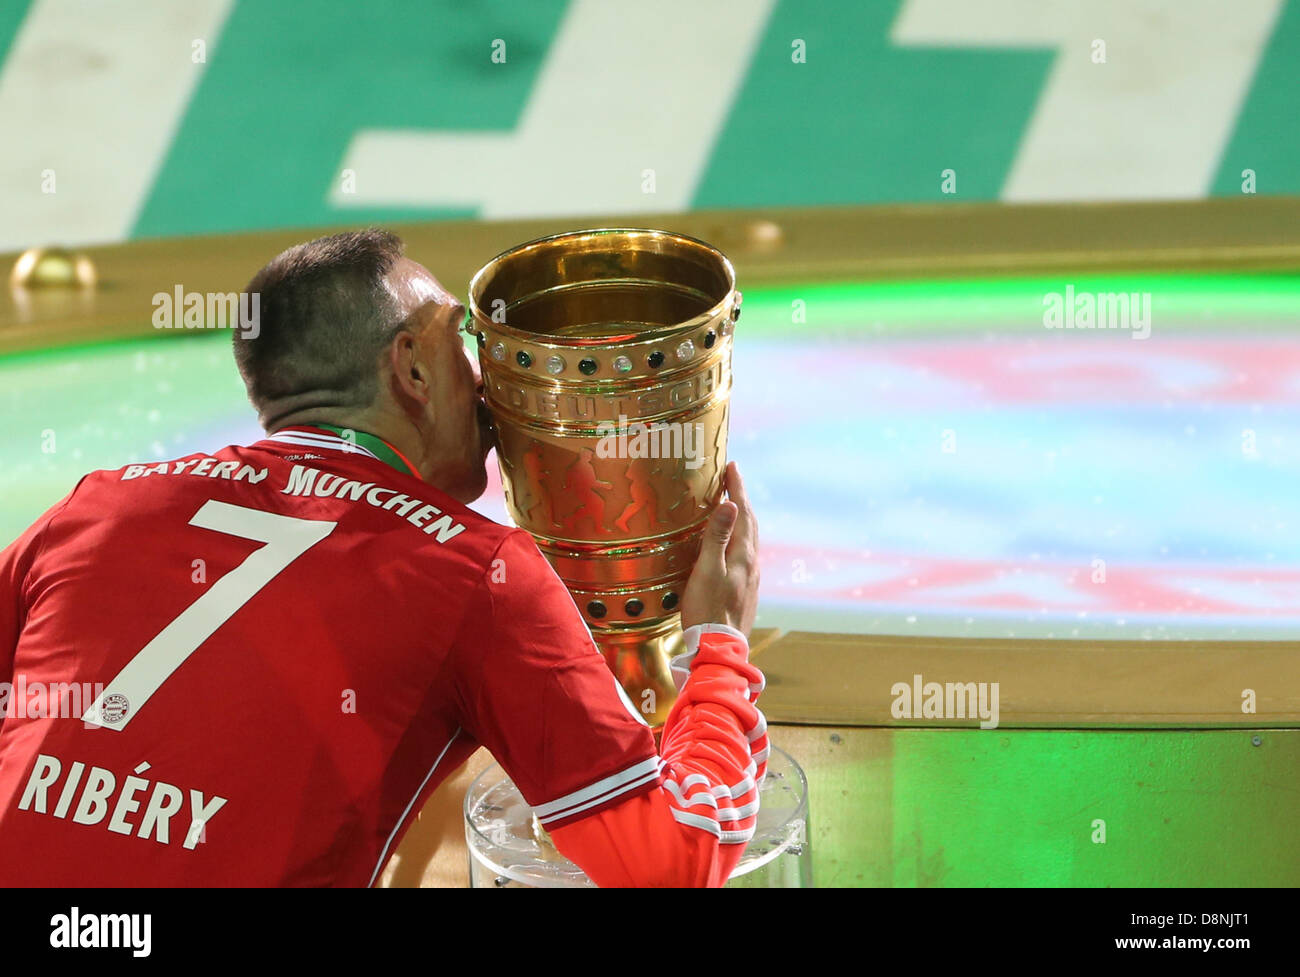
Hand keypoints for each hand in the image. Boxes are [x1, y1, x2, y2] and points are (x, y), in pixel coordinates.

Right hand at [680, 461, 759, 636]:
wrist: (719, 648)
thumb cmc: (707, 610)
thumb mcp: (707, 571)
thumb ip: (717, 538)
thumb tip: (730, 505)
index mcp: (743, 555)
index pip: (743, 512)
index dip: (737, 488)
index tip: (733, 466)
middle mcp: (752, 563)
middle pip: (750, 523)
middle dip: (741, 498)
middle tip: (732, 478)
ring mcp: (751, 577)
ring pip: (749, 538)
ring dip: (742, 517)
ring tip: (732, 504)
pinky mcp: (746, 588)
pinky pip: (745, 551)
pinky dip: (740, 536)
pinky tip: (731, 542)